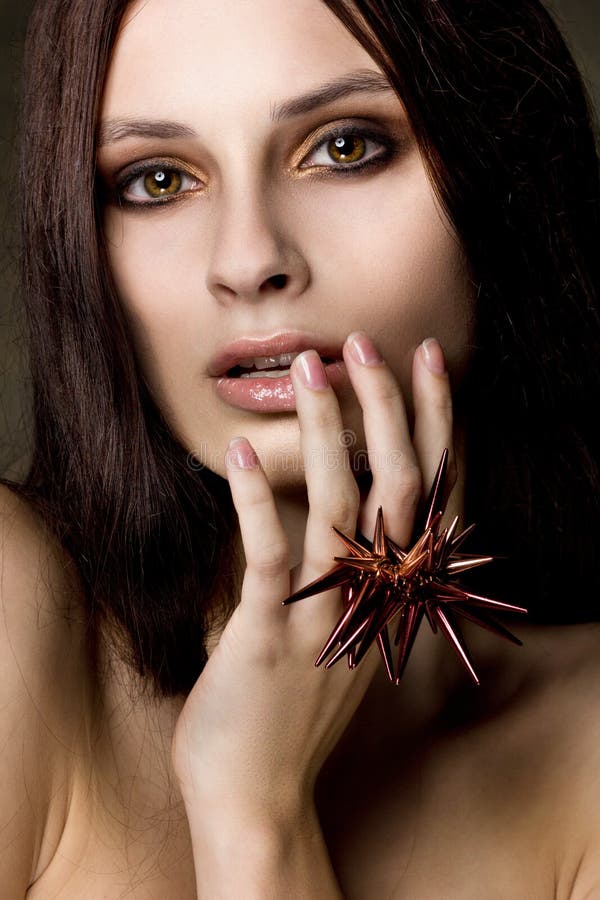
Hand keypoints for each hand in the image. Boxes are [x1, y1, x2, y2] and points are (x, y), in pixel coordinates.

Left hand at [172, 333, 453, 814]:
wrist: (259, 798)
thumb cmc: (291, 708)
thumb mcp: (340, 631)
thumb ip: (345, 572)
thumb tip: (327, 505)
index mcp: (394, 596)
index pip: (432, 494)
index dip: (436, 425)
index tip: (430, 362)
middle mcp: (375, 601)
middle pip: (400, 487)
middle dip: (388, 407)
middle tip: (367, 343)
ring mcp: (326, 619)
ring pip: (342, 508)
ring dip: (327, 431)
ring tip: (309, 369)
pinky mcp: (271, 639)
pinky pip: (270, 559)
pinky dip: (256, 501)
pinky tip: (236, 453)